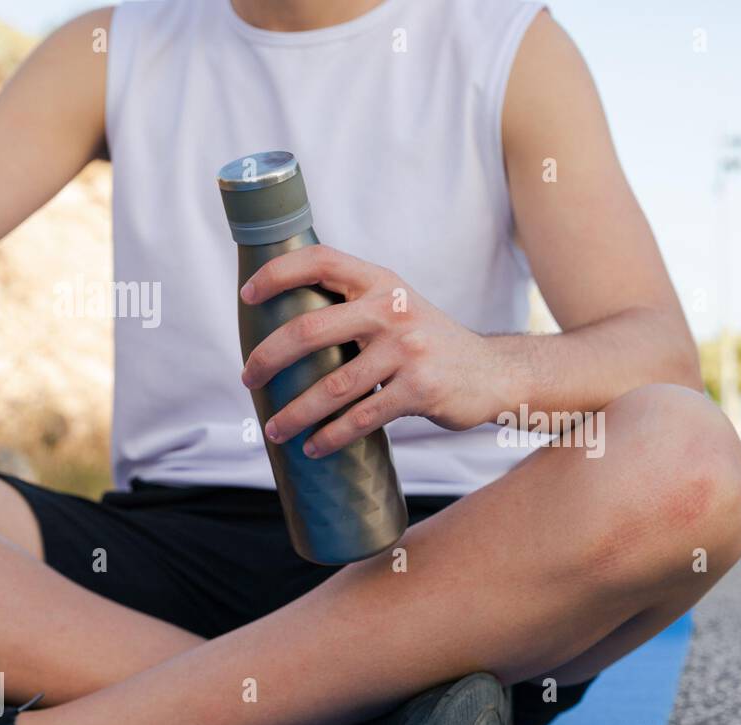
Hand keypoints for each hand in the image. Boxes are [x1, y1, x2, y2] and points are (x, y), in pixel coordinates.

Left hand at [239, 245, 508, 457]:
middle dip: (269, 359)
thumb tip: (285, 329)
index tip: (247, 297)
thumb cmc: (431, 345)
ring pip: (332, 386)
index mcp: (381, 282)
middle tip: (249, 380)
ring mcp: (408, 350)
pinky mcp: (420, 389)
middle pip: (309, 330)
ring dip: (295, 413)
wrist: (493, 373)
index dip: (276, 274)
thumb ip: (355, 307)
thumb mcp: (399, 309)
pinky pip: (362, 417)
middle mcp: (392, 309)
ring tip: (274, 431)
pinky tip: (314, 447)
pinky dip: (332, 437)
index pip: (319, 260)